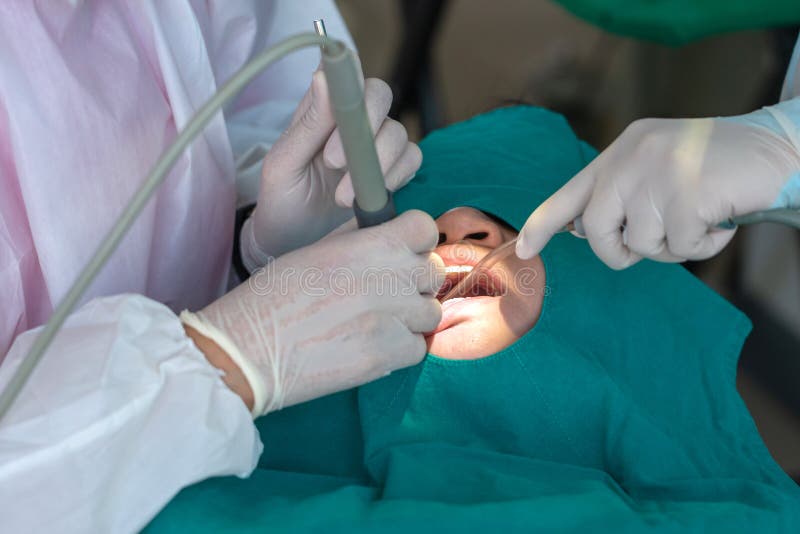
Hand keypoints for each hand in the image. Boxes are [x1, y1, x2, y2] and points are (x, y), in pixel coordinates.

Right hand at [182, 210, 444, 416]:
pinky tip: (372, 346)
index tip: (402, 252)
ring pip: (430, 312)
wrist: (247, 350)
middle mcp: (388, 277)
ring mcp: (392, 318)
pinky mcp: (388, 355)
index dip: (415, 239)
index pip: (424, 227)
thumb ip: (359, 241)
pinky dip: (402, 349)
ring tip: (377, 323)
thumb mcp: (317, 252)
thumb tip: (386, 233)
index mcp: (369, 245)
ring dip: (411, 318)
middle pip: (433, 270)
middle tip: (387, 293)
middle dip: (414, 281)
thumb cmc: (274, 298)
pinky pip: (419, 348)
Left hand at [241, 71, 421, 269]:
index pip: (348, 77)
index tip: (335, 131)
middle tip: (334, 165)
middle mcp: (352, 120)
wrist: (293, 240)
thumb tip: (323, 76)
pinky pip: (412, 160)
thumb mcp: (284, 164)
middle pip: (381, 95)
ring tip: (342, 197)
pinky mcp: (393, 170)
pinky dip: (395, 178)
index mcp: (321, 107)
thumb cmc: (282, 198)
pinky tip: (366, 199)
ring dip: (376, 165)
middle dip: (365, 131)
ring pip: (399, 132)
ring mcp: (376, 144)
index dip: (350, 92)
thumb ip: (308, 123)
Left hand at [517, 108, 799, 268]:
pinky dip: (703, 246)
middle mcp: (631, 157)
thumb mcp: (659, 169)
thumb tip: (584, 233)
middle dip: (619, 252)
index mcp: (621, 150)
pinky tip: (722, 222)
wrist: (778, 148)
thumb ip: (622, 195)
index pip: (569, 193)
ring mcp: (657, 173)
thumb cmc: (717, 167)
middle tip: (655, 245)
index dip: (542, 224)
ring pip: (639, 243)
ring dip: (672, 247)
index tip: (523, 251)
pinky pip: (679, 248)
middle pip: (596, 229)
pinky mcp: (685, 194)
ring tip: (701, 220)